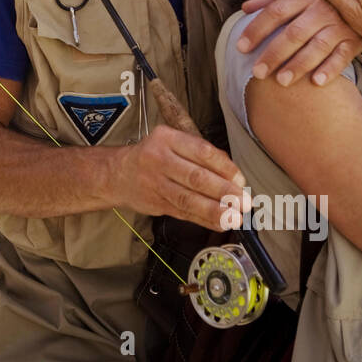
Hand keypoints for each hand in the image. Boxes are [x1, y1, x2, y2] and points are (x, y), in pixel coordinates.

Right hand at [110, 126, 249, 230]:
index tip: (240, 181)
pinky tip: (219, 223)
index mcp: (167, 138)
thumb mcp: (172, 142)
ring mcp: (155, 183)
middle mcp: (159, 159)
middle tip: (243, 202)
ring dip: (214, 210)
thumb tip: (233, 175)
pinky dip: (204, 220)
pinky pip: (183, 213)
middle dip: (223, 192)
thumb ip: (200, 155)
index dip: (224, 167)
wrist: (117, 173)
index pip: (201, 151)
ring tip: (234, 218)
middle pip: (195, 177)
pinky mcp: (156, 203)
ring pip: (188, 199)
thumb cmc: (153, 155)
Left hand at [238, 0, 361, 86]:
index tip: (240, 47)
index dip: (256, 30)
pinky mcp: (354, 38)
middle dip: (274, 53)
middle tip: (257, 72)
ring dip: (299, 64)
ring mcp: (340, 24)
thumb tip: (245, 8)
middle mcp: (322, 8)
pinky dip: (331, 69)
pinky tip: (316, 82)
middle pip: (294, 33)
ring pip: (317, 46)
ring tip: (281, 81)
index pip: (275, 12)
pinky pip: (343, 55)